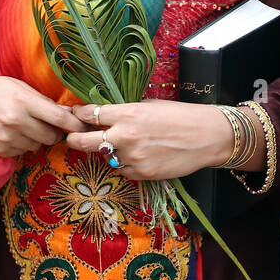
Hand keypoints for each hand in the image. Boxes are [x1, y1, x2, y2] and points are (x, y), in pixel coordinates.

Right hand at [0, 74, 83, 157]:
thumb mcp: (16, 85)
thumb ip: (40, 100)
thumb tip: (65, 113)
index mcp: (23, 101)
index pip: (60, 118)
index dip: (75, 124)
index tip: (84, 125)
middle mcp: (16, 121)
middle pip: (52, 136)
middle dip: (54, 131)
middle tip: (49, 124)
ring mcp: (7, 138)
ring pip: (38, 146)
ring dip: (38, 138)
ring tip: (25, 125)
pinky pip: (22, 152)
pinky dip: (23, 145)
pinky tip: (13, 133)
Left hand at [67, 100, 230, 180]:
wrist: (207, 137)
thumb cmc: (180, 116)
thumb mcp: (149, 105)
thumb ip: (125, 112)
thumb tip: (103, 116)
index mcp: (128, 114)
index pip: (89, 114)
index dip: (78, 114)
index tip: (74, 114)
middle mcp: (125, 136)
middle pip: (81, 141)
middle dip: (73, 138)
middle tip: (72, 137)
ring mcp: (132, 158)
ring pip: (104, 157)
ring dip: (108, 151)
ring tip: (128, 144)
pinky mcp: (140, 174)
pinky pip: (122, 169)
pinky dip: (126, 163)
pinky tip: (142, 155)